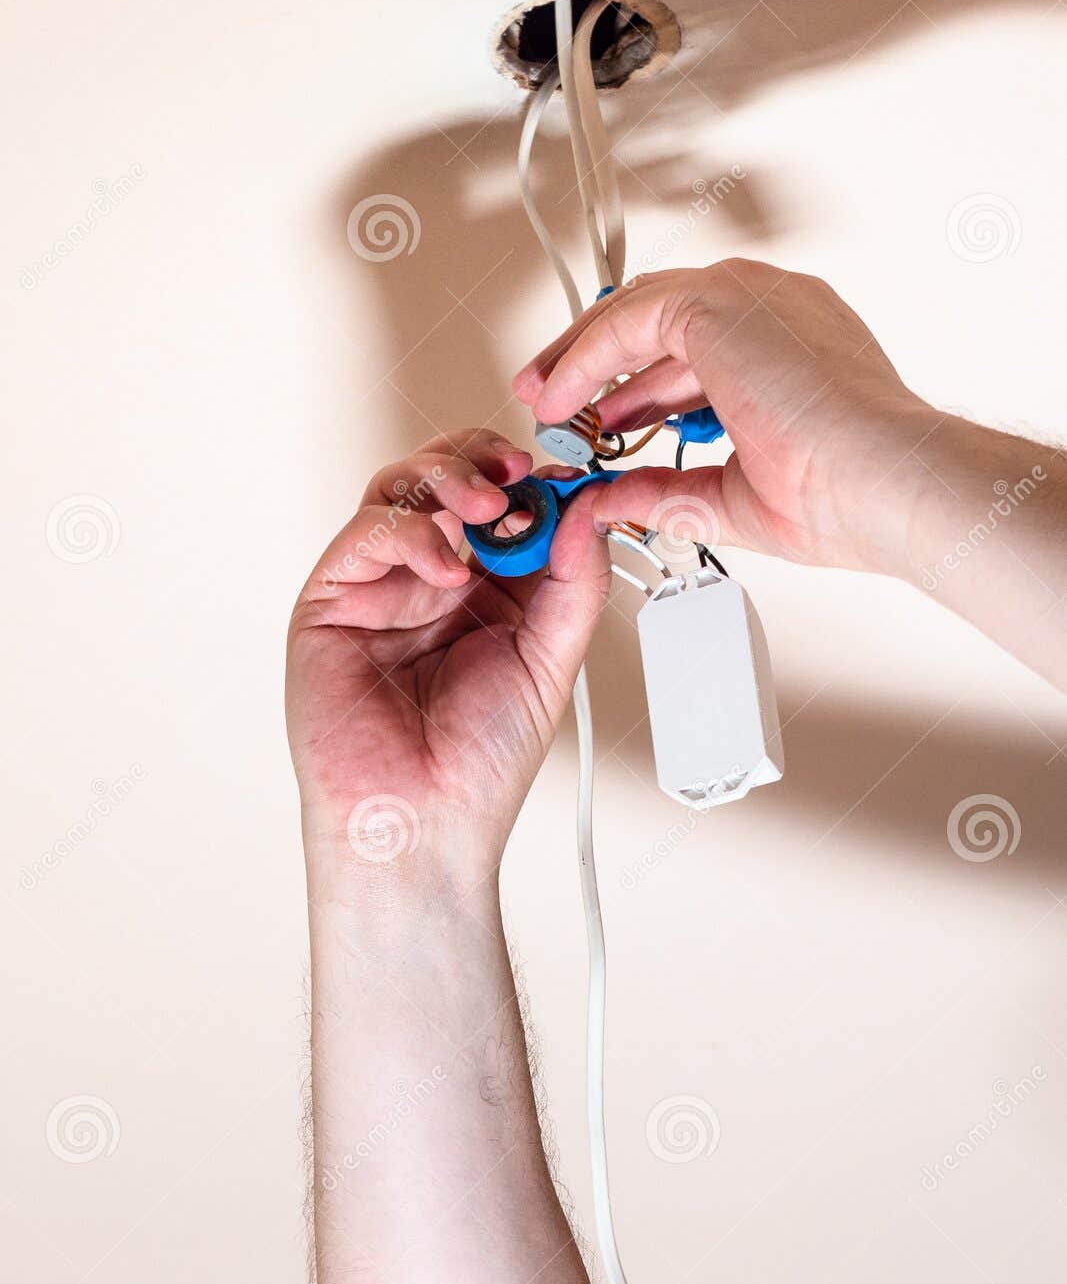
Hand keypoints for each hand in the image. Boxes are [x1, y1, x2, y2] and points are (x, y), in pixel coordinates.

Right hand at [286, 429, 608, 874]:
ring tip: (484, 505)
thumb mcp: (551, 660)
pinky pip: (365, 533)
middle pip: (447, 479)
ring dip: (447, 478)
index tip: (569, 476)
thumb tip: (588, 506)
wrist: (425, 823)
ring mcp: (379, 587)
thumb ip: (574, 581)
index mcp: (485, 593)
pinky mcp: (331, 601)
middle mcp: (429, 580)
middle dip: (483, 460)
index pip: (505, 504)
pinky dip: (408, 532)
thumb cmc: (479, 763)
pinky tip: (444, 569)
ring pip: (400, 489)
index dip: (533, 480)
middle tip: (517, 472)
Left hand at [513, 260, 951, 577]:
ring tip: (542, 399)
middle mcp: (769, 307)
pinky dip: (587, 359)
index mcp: (787, 342)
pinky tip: (560, 398)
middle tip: (551, 401)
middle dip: (596, 361)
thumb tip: (609, 501)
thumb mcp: (730, 498)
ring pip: (635, 309)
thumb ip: (667, 492)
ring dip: (581, 356)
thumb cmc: (848, 498)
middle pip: (655, 314)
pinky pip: (627, 320)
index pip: (691, 344)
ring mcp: (746, 296)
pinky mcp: (719, 304)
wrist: (889, 487)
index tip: (599, 419)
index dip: (635, 383)